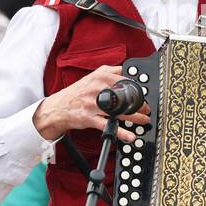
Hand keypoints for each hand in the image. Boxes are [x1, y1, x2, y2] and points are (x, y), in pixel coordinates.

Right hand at [32, 65, 151, 142]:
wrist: (58, 107)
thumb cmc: (77, 93)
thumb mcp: (92, 76)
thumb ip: (109, 71)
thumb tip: (125, 69)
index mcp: (100, 77)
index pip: (126, 81)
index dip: (137, 89)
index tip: (144, 95)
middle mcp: (97, 89)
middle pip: (125, 96)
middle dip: (139, 104)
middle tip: (146, 109)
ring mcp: (93, 104)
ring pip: (120, 111)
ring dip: (136, 117)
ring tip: (144, 120)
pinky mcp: (89, 118)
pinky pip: (108, 126)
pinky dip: (121, 132)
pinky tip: (130, 136)